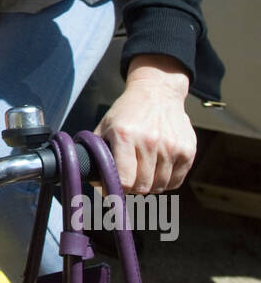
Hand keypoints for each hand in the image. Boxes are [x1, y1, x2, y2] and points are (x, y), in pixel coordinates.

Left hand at [94, 55, 194, 191]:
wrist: (157, 92)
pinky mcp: (188, 149)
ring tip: (143, 174)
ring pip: (160, 187)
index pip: (124, 180)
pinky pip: (176, 181)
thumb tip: (94, 181)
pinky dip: (166, 182)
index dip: (116, 190)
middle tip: (128, 181)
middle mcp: (149, 140)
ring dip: (149, 186)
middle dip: (132, 189)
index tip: (111, 190)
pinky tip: (158, 171)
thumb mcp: (105, 126)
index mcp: (125, 135)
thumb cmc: (127, 113)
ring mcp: (171, 146)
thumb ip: (97, 153)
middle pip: (142, 186)